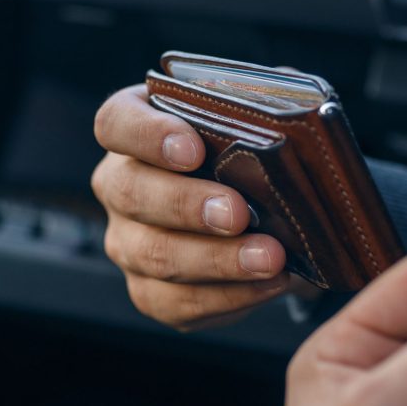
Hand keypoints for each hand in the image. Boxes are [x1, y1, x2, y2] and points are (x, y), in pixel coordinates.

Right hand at [92, 84, 290, 328]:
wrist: (267, 210)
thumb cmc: (252, 152)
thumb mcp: (256, 115)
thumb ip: (263, 102)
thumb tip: (290, 102)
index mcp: (135, 129)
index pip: (117, 122)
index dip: (148, 134)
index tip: (193, 147)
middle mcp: (120, 184)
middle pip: (130, 192)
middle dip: (186, 204)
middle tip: (238, 212)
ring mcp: (128, 241)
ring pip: (153, 255)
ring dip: (215, 259)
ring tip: (269, 257)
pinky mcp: (151, 290)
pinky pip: (177, 303)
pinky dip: (228, 297)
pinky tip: (268, 283)